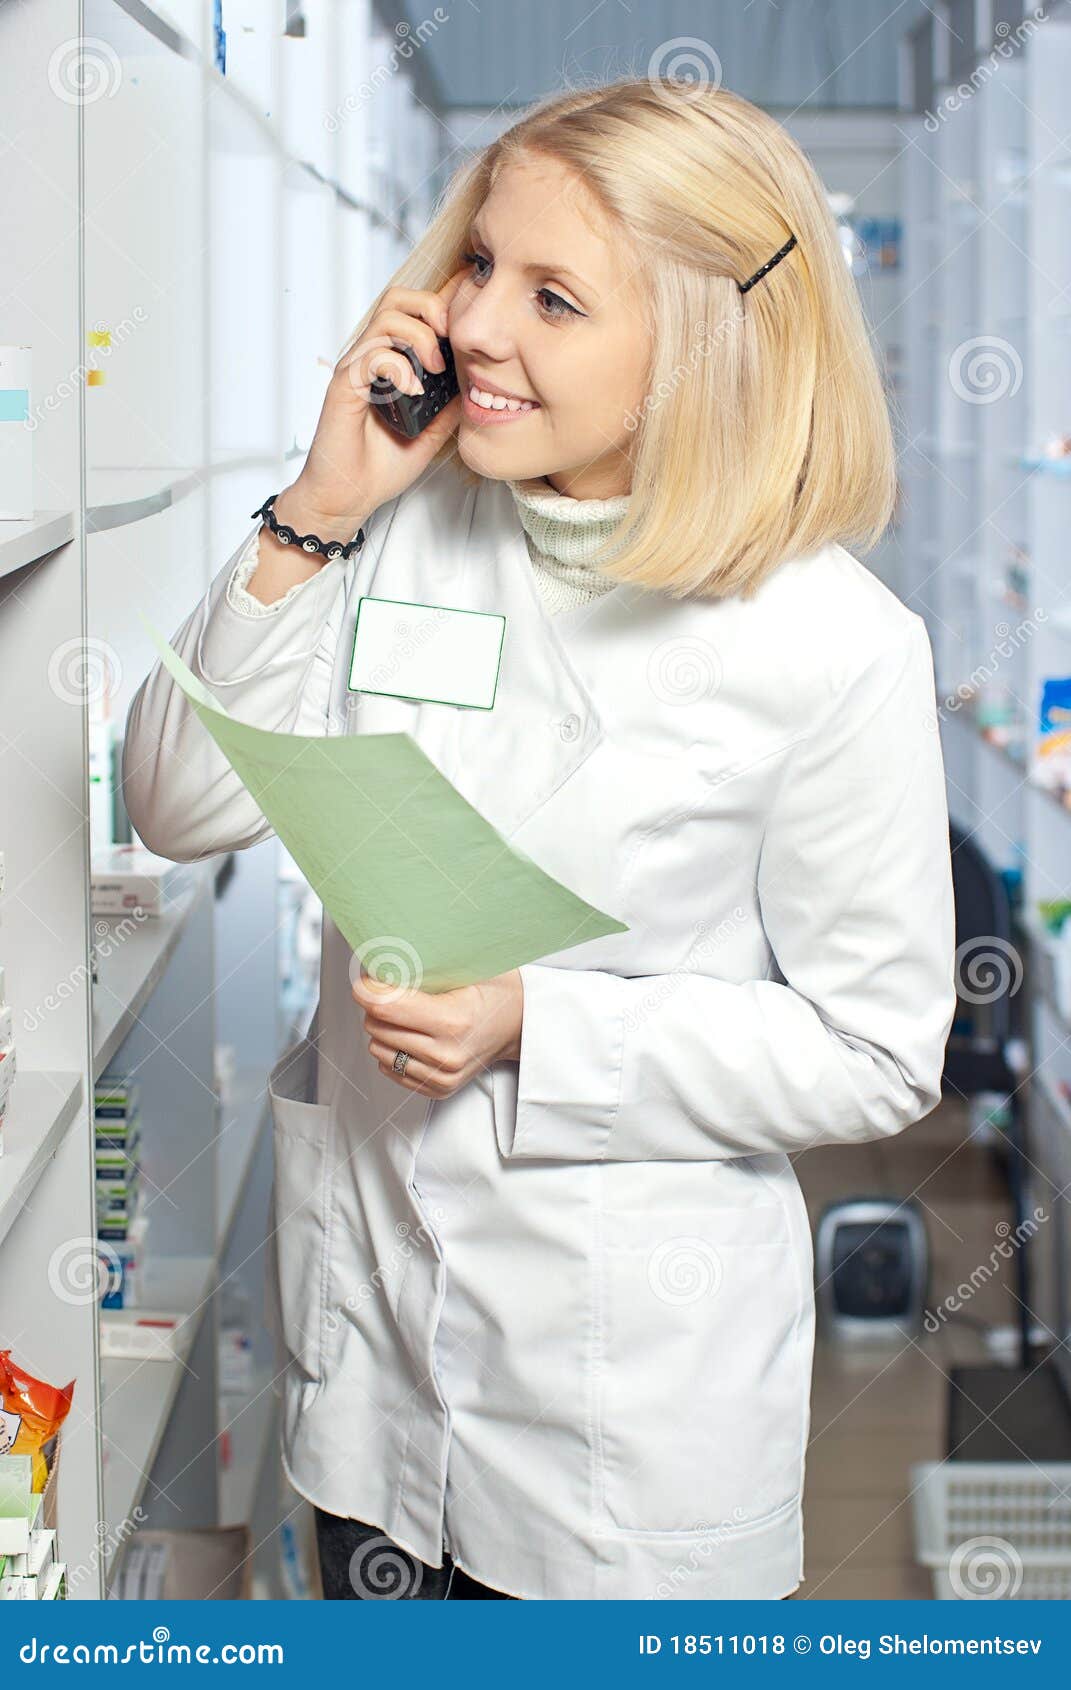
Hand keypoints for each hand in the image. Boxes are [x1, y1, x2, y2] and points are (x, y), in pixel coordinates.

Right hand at [278, 267, 469, 541]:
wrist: (348, 497)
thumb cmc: (380, 467)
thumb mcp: (430, 434)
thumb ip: (448, 407)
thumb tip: (476, 386)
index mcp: (391, 364)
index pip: (413, 312)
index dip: (441, 304)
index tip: (467, 318)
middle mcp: (371, 359)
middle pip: (398, 298)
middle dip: (431, 308)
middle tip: (450, 341)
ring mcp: (357, 369)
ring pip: (387, 317)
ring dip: (418, 336)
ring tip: (433, 370)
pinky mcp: (344, 386)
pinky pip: (371, 354)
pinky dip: (398, 366)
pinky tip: (411, 390)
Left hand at [352, 967, 523, 1098]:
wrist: (521, 1025)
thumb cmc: (496, 993)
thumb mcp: (464, 970)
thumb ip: (421, 969)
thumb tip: (378, 966)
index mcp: (452, 1021)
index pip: (385, 1008)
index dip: (367, 989)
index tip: (366, 980)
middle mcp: (445, 1054)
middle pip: (377, 1028)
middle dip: (378, 1007)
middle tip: (392, 992)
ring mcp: (441, 1076)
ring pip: (379, 1050)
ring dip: (384, 1030)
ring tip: (406, 1015)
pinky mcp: (437, 1088)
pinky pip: (390, 1069)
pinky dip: (394, 1050)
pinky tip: (412, 1035)